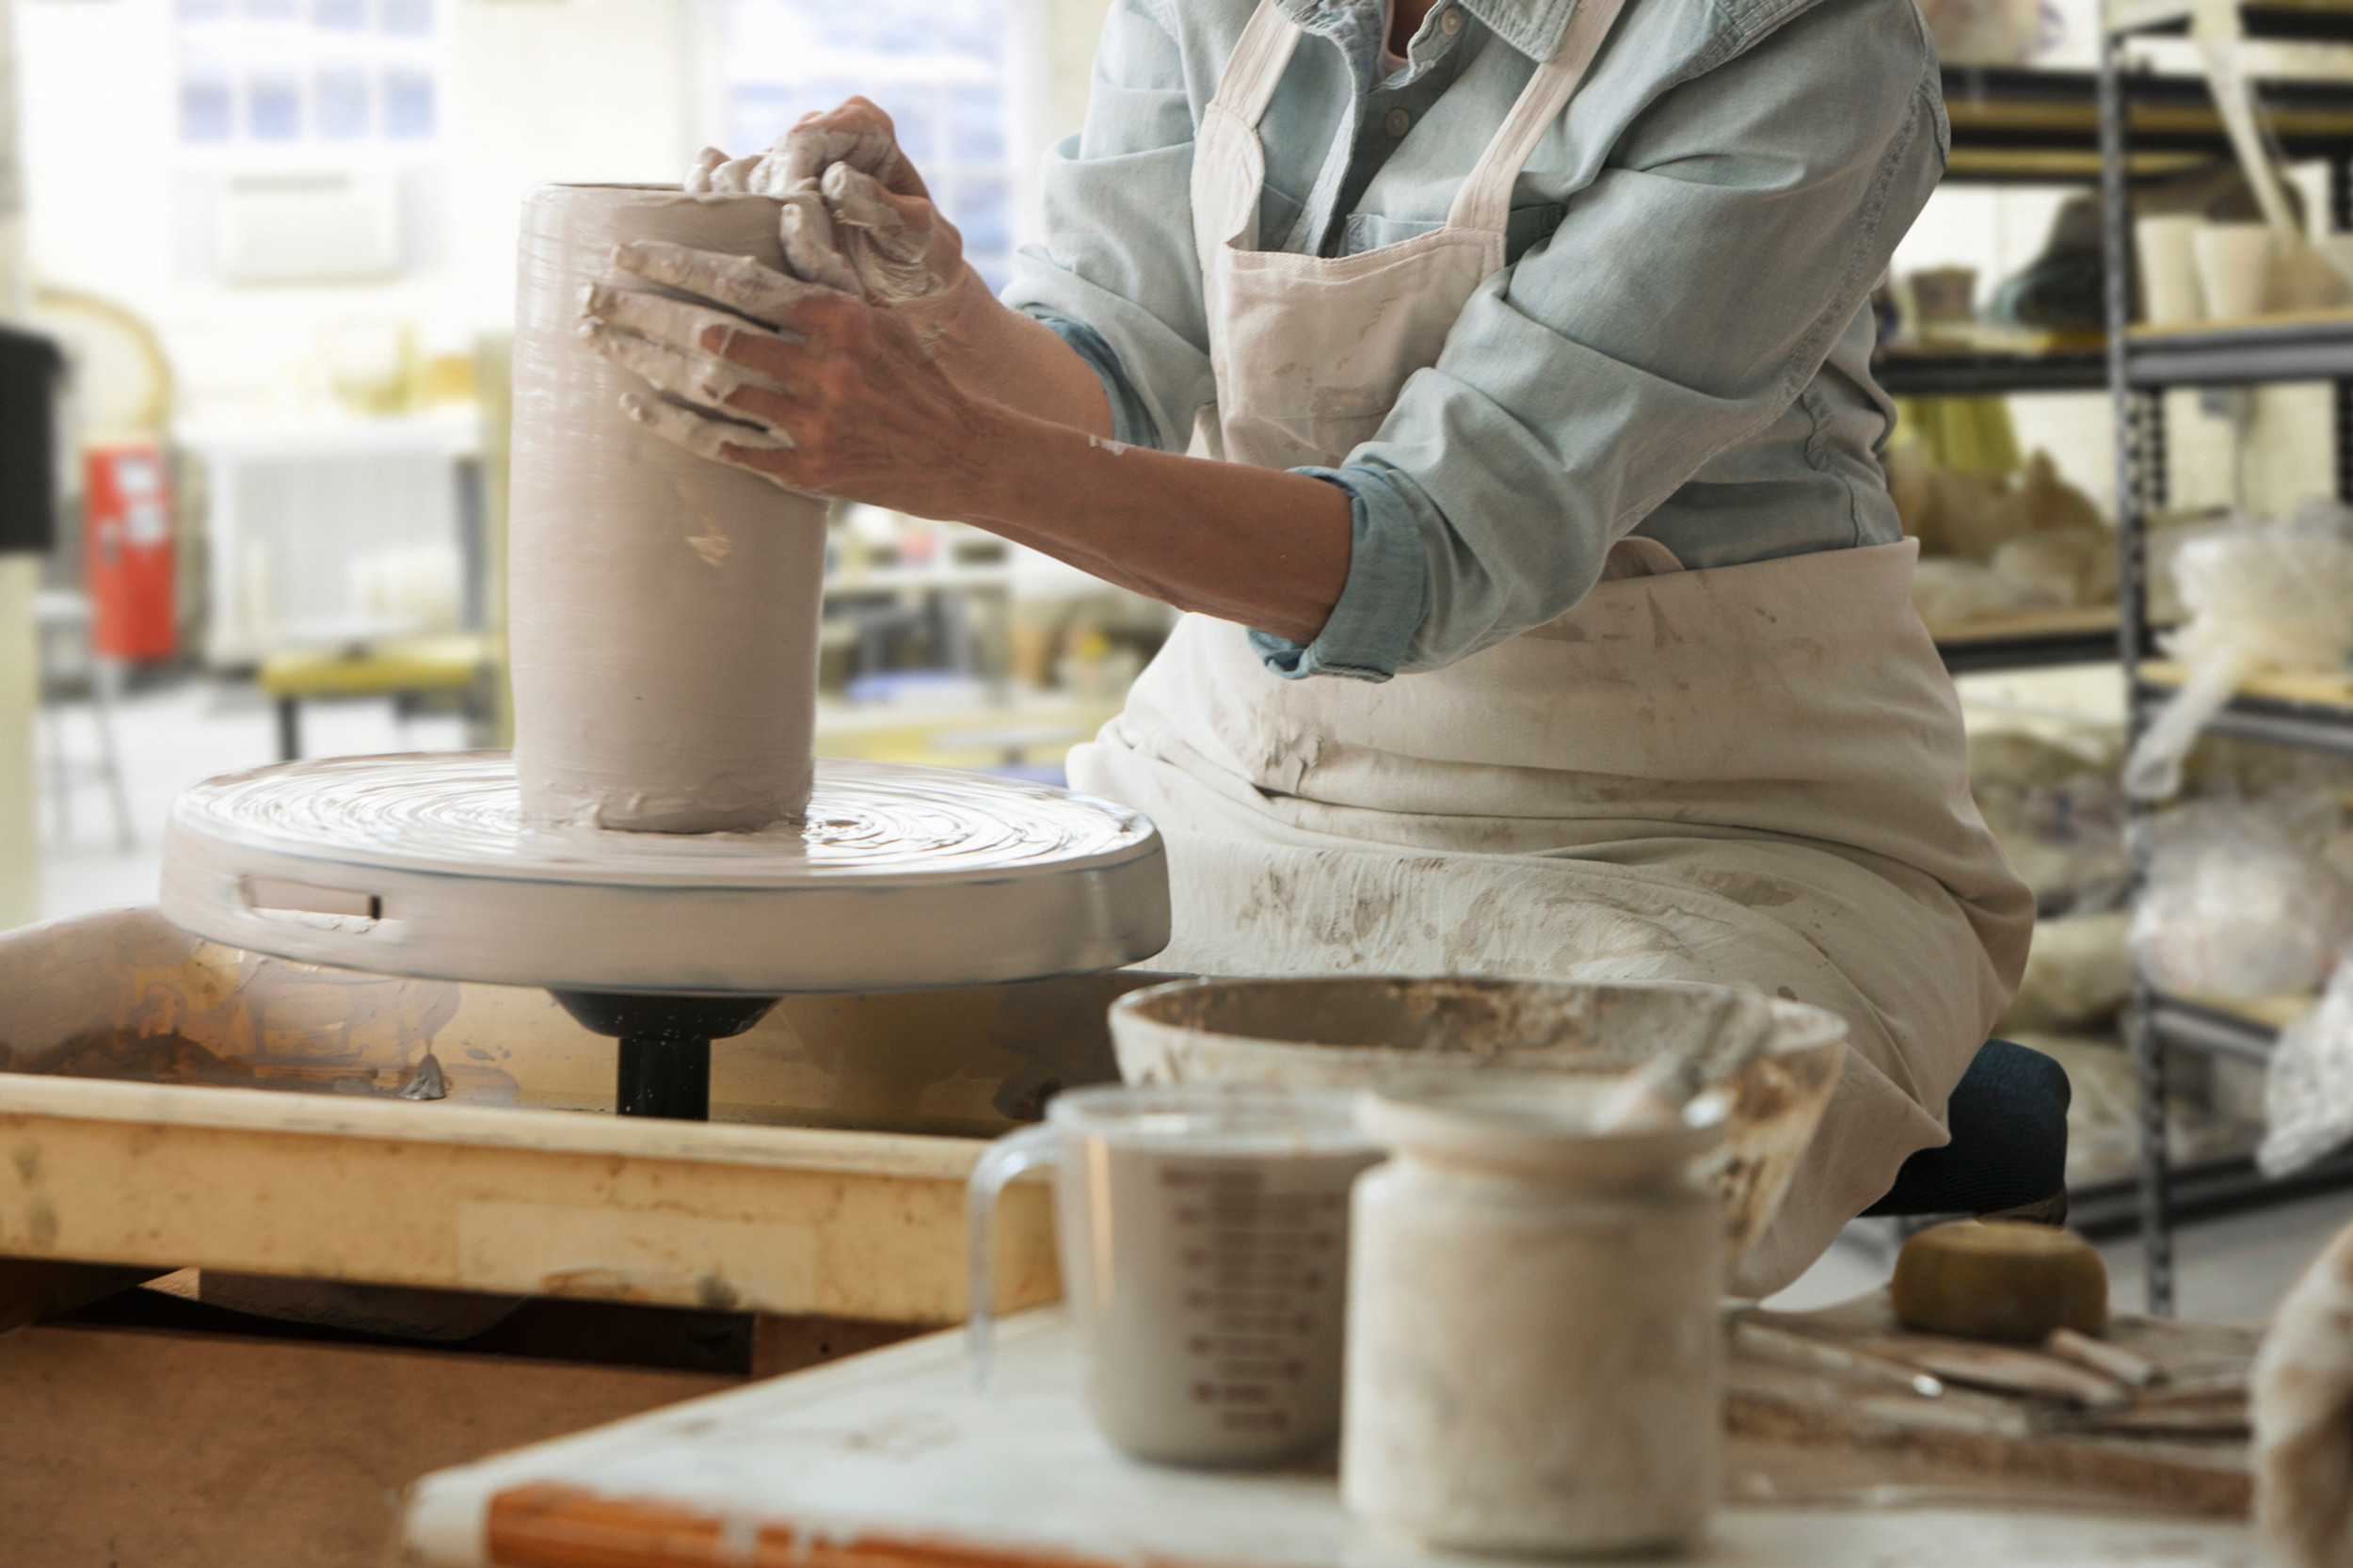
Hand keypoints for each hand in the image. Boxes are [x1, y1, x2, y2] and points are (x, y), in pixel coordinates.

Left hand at [580, 240, 999, 511]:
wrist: (967, 455)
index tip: (627, 253)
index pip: (739, 281)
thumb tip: (748, 262)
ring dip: (645, 364)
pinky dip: (675, 425)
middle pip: (710, 334)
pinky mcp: (808, 470)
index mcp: (840, 318)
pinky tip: (636, 406)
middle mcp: (824, 369)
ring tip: (600, 344)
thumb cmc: (916, 379)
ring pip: (709, 388)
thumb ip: (818, 295)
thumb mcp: (878, 320)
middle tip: (591, 301)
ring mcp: (814, 423)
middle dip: (642, 314)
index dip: (675, 265)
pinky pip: (725, 446)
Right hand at [686, 97, 966, 316]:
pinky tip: (714, 235)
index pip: (808, 136)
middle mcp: (821, 127)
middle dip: (765, 205)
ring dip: (739, 218)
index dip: (791, 174)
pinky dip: (706, 207)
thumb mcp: (918, 238)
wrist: (904, 284)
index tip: (792, 213)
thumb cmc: (920, 258)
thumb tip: (834, 180)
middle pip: (766, 156)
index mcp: (865, 124)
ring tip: (763, 258)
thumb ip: (883, 207)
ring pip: (734, 174)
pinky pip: (712, 182)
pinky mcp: (758, 182)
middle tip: (778, 250)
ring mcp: (786, 154)